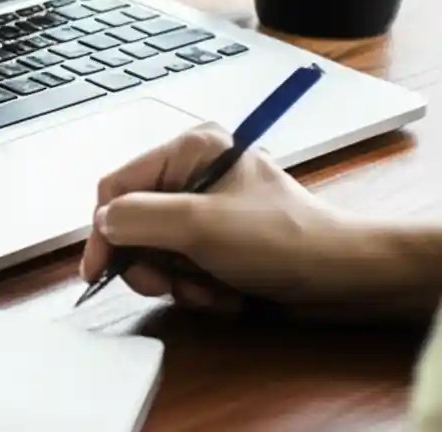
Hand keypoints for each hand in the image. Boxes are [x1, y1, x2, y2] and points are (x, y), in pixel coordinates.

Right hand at [80, 122, 361, 312]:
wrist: (344, 276)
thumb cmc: (282, 240)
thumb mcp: (199, 226)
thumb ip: (138, 219)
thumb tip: (102, 223)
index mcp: (190, 150)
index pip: (118, 186)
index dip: (105, 229)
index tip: (100, 270)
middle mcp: (193, 173)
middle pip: (133, 222)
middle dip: (150, 261)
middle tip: (170, 283)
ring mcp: (205, 208)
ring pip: (155, 251)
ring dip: (177, 280)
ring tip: (211, 289)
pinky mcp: (217, 240)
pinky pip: (180, 266)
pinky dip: (196, 287)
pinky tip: (225, 293)